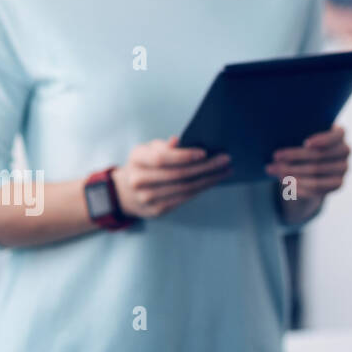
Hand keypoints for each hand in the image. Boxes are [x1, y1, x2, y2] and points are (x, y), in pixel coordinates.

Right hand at [113, 136, 231, 218]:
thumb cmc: (145, 164)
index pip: (161, 158)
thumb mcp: (149, 149)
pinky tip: (214, 181)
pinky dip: (202, 188)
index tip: (205, 152)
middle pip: (178, 174)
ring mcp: (147, 198)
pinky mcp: (157, 210)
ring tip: (226, 170)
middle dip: (206, 167)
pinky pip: (184, 198)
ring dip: (209, 179)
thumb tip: (180, 140)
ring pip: (185, 188)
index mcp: (137, 159)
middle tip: (225, 160)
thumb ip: (165, 146)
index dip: (184, 156)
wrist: (126, 192)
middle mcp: (138, 180)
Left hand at [265, 125, 350, 198]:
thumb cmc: (303, 141)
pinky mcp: (338, 184)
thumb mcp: (302, 133)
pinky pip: (318, 188)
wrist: (312, 163)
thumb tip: (274, 140)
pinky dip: (300, 186)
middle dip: (294, 157)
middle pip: (320, 156)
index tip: (305, 143)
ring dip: (292, 173)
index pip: (335, 136)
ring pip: (316, 173)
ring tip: (274, 170)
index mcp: (339, 133)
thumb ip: (296, 133)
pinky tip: (286, 184)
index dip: (322, 140)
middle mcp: (345, 150)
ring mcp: (343, 168)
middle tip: (274, 158)